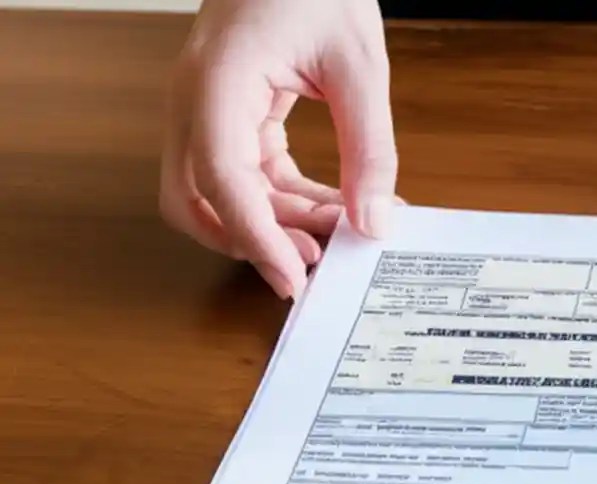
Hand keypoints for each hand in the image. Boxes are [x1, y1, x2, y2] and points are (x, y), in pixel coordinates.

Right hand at [159, 0, 396, 299]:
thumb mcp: (359, 66)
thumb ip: (370, 148)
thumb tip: (374, 220)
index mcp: (216, 81)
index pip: (220, 178)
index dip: (255, 237)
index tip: (293, 277)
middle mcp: (195, 99)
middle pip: (194, 199)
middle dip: (251, 240)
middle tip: (316, 263)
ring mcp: (205, 107)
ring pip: (219, 194)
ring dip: (274, 223)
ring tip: (339, 236)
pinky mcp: (228, 112)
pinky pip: (245, 172)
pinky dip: (283, 198)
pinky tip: (333, 209)